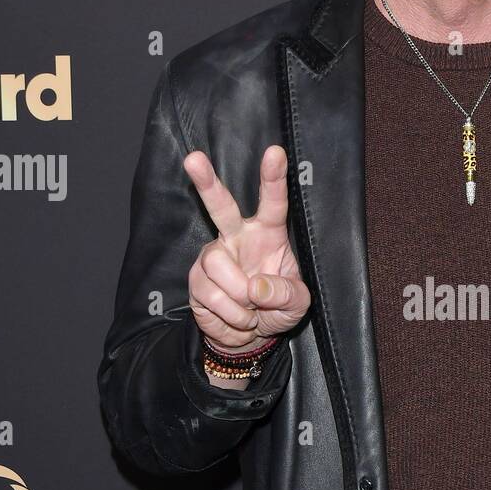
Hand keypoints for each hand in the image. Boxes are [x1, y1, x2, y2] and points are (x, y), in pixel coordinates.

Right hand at [183, 144, 311, 352]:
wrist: (249, 336)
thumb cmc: (277, 307)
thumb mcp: (297, 304)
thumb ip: (286, 294)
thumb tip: (257, 288)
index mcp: (268, 234)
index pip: (273, 204)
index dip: (273, 179)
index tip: (275, 152)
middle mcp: (237, 238)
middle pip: (221, 207)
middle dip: (207, 183)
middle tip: (193, 158)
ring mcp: (213, 257)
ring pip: (218, 266)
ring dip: (241, 299)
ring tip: (251, 310)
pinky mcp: (197, 280)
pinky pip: (212, 295)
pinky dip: (232, 315)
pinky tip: (238, 317)